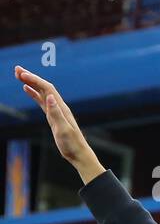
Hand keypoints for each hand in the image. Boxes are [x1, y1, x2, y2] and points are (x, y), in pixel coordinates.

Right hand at [14, 66, 104, 183]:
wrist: (78, 154)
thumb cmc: (72, 144)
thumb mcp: (63, 130)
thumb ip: (56, 114)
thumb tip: (51, 97)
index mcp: (61, 108)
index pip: (47, 89)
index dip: (35, 80)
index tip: (22, 74)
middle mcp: (59, 107)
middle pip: (44, 87)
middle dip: (31, 77)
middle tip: (17, 69)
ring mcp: (56, 111)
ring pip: (42, 92)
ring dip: (31, 83)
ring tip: (19, 75)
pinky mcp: (53, 116)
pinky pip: (42, 101)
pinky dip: (34, 93)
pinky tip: (26, 89)